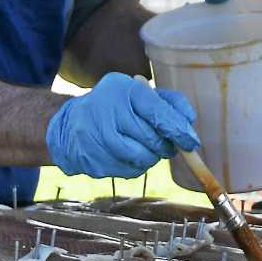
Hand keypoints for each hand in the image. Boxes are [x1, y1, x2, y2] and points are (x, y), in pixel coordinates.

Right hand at [46, 74, 199, 178]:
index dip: (178, 129)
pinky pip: (130, 171)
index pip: (157, 112)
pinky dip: (137, 166)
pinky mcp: (94, 161)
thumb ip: (166, 102)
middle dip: (166, 145)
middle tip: (168, 146)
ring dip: (152, 157)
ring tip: (147, 148)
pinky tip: (129, 155)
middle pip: (151, 138)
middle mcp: (107, 112)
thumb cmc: (113, 107)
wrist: (70, 126)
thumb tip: (189, 120)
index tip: (190, 142)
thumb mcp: (137, 93)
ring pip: (142, 157)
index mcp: (121, 90)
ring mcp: (97, 138)